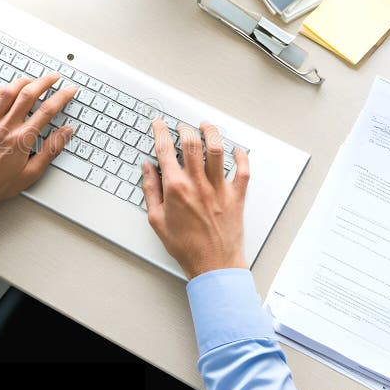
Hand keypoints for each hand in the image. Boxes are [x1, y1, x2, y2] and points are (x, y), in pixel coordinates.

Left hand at [0, 73, 77, 231]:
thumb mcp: (31, 173)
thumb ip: (51, 150)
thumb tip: (66, 133)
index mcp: (21, 139)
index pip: (47, 111)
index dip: (62, 97)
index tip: (70, 90)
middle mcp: (6, 127)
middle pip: (28, 94)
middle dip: (44, 81)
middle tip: (55, 77)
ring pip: (7, 92)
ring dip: (22, 82)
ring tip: (32, 80)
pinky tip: (4, 90)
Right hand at [142, 119, 249, 278]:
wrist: (212, 265)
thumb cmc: (185, 246)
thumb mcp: (156, 219)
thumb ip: (150, 190)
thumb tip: (147, 169)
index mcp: (175, 188)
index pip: (165, 150)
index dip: (160, 132)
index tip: (159, 124)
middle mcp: (198, 184)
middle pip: (192, 143)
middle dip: (185, 129)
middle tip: (181, 126)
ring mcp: (219, 188)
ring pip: (217, 150)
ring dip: (211, 133)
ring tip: (206, 126)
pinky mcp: (236, 196)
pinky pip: (242, 170)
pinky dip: (241, 157)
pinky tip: (237, 150)